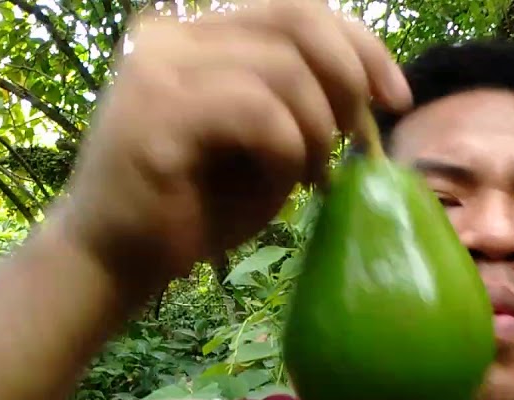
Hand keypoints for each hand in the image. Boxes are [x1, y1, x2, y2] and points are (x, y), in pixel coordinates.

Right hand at [51, 0, 411, 293]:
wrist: (117, 261)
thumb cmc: (199, 207)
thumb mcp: (271, 143)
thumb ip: (308, 100)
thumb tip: (377, 85)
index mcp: (203, 33)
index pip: (300, 8)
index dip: (361, 45)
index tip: (396, 98)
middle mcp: (175, 33)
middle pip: (299, 19)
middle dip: (350, 80)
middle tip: (357, 140)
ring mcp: (160, 66)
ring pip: (287, 70)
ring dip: (317, 132)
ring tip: (307, 177)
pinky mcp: (157, 111)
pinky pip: (261, 111)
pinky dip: (288, 152)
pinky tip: (278, 185)